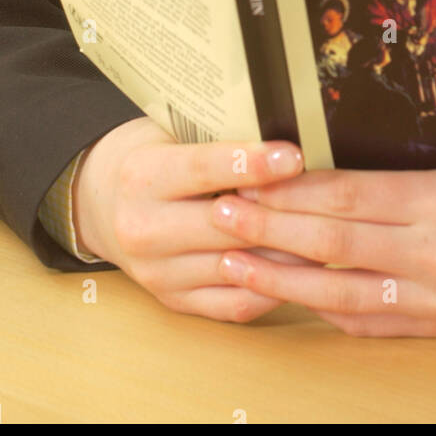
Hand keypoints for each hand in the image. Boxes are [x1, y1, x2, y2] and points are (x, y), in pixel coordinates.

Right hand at [73, 116, 311, 320]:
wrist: (104, 202)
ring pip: (237, 267)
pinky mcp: (175, 301)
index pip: (202, 169)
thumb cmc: (156, 156)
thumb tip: (286, 138)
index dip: (251, 163)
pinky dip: (275, 285)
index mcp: (141, 177)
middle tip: (331, 198)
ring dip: (288, 252)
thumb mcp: (174, 133)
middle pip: (223, 225)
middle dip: (282, 211)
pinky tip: (306, 265)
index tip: (295, 156)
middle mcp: (143, 229)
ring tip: (330, 231)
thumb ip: (220, 138)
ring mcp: (157, 273)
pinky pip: (236, 302)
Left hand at [211, 157, 435, 336]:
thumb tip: (318, 169)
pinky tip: (284, 290)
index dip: (291, 188)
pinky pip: (366, 320)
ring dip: (280, 276)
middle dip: (269, 227)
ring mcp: (435, 299)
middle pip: (333, 242)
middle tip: (219, 210)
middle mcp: (435, 255)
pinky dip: (319, 306)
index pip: (347, 193)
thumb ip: (398, 175)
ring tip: (232, 258)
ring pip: (339, 290)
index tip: (247, 174)